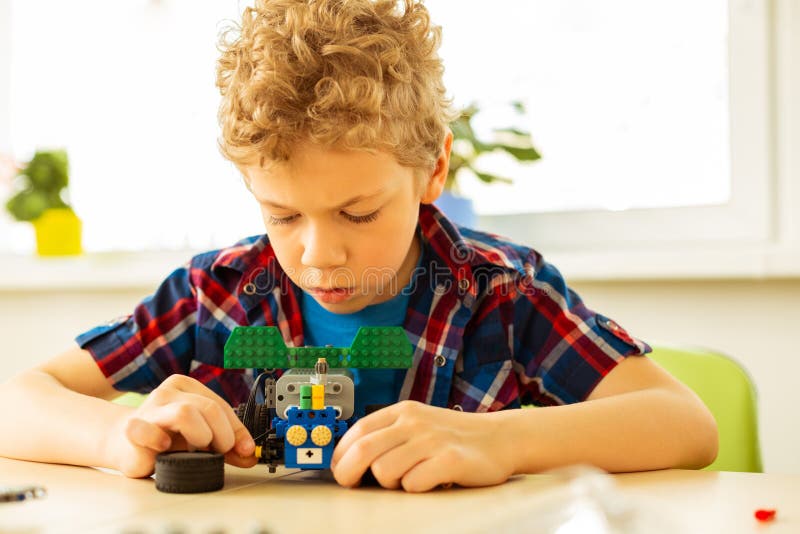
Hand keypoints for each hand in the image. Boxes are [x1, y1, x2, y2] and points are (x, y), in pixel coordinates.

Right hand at [106, 375, 257, 477]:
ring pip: (185, 412)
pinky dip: (159, 439)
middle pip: (209, 408)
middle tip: (220, 451)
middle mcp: (168, 392)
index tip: (246, 449)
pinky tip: (164, 447)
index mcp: (186, 387)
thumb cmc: (166, 437)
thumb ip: (226, 444)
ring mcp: (150, 408)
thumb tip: (251, 454)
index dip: (237, 429)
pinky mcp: (133, 428)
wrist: (125, 444)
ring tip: (197, 449)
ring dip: (200, 435)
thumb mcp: (200, 436)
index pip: (221, 405)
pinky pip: (147, 430)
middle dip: (223, 434)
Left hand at [330, 400, 514, 491]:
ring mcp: (433, 440)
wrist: (500, 438)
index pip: (358, 430)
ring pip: (385, 470)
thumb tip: (348, 458)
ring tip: (408, 478)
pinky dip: (415, 488)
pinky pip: (414, 483)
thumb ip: (388, 435)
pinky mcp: (450, 460)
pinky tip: (428, 481)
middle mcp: (415, 422)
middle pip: (364, 450)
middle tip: (352, 484)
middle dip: (349, 472)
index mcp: (403, 411)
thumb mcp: (417, 424)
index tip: (339, 470)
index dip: (341, 454)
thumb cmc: (452, 437)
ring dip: (390, 483)